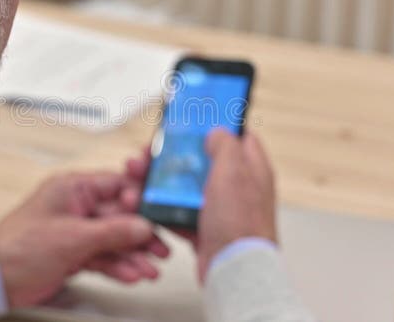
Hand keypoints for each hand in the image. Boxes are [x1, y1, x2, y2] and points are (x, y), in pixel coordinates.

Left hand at [0, 173, 169, 307]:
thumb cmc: (19, 247)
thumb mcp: (73, 237)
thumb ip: (112, 232)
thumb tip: (142, 226)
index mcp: (72, 188)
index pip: (116, 185)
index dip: (140, 200)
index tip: (159, 214)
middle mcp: (75, 206)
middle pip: (119, 216)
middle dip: (141, 234)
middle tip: (161, 247)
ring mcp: (75, 230)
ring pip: (113, 239)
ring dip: (133, 254)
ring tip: (150, 268)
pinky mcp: (73, 252)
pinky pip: (103, 256)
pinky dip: (117, 265)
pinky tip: (132, 274)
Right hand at [124, 130, 276, 282]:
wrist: (234, 270)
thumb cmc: (241, 225)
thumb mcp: (233, 172)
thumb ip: (225, 145)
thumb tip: (217, 132)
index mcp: (250, 168)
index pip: (236, 137)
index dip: (214, 126)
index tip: (192, 122)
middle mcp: (237, 187)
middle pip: (202, 161)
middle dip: (176, 157)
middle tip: (154, 154)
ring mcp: (220, 208)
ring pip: (187, 187)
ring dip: (164, 183)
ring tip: (143, 179)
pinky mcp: (205, 228)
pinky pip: (181, 212)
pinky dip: (165, 209)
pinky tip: (150, 205)